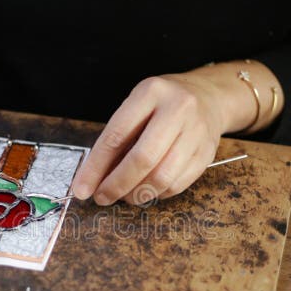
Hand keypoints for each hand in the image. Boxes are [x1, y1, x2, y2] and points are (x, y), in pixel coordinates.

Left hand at [71, 62, 282, 204]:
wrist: (209, 97)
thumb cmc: (162, 105)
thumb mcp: (136, 107)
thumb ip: (117, 139)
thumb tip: (93, 179)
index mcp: (151, 92)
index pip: (117, 135)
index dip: (96, 166)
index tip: (82, 188)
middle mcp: (178, 109)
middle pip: (143, 159)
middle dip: (117, 185)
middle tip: (102, 197)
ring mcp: (196, 132)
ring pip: (162, 177)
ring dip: (137, 194)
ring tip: (124, 195)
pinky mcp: (206, 153)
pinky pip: (177, 184)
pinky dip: (156, 193)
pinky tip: (146, 189)